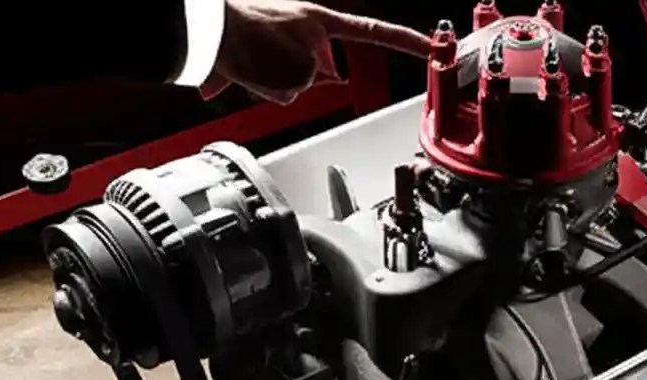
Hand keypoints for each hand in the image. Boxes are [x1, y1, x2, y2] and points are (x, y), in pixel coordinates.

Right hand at [200, 0, 430, 104]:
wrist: (213, 25)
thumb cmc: (238, 20)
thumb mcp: (277, 23)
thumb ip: (300, 50)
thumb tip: (315, 77)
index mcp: (318, 18)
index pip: (373, 31)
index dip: (405, 40)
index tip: (432, 45)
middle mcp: (319, 41)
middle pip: (322, 74)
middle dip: (298, 71)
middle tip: (268, 52)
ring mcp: (310, 62)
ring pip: (300, 87)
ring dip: (277, 80)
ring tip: (256, 56)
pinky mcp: (298, 80)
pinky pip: (287, 94)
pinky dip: (269, 87)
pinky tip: (254, 67)